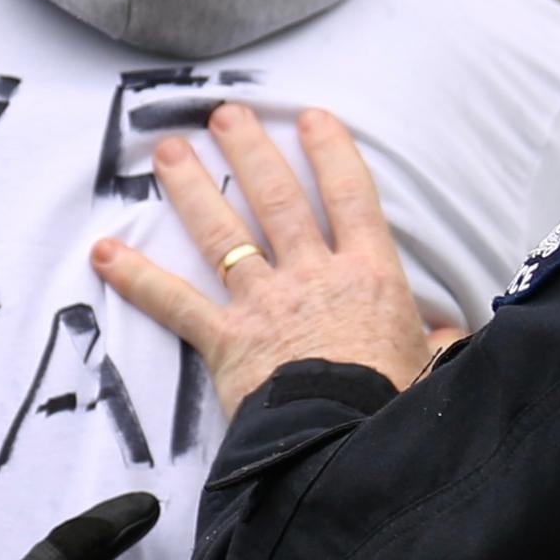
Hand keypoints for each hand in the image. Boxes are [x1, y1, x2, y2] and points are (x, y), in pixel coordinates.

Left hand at [93, 103, 434, 414]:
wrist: (352, 443)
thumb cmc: (397, 408)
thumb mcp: (435, 367)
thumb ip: (441, 342)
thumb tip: (456, 334)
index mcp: (370, 275)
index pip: (351, 197)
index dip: (330, 153)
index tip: (311, 118)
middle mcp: (314, 276)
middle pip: (277, 198)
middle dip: (250, 151)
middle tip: (224, 115)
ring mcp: (266, 303)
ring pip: (224, 233)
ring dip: (192, 188)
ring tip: (167, 151)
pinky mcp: (227, 340)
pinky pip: (174, 302)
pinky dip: (136, 277)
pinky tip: (103, 251)